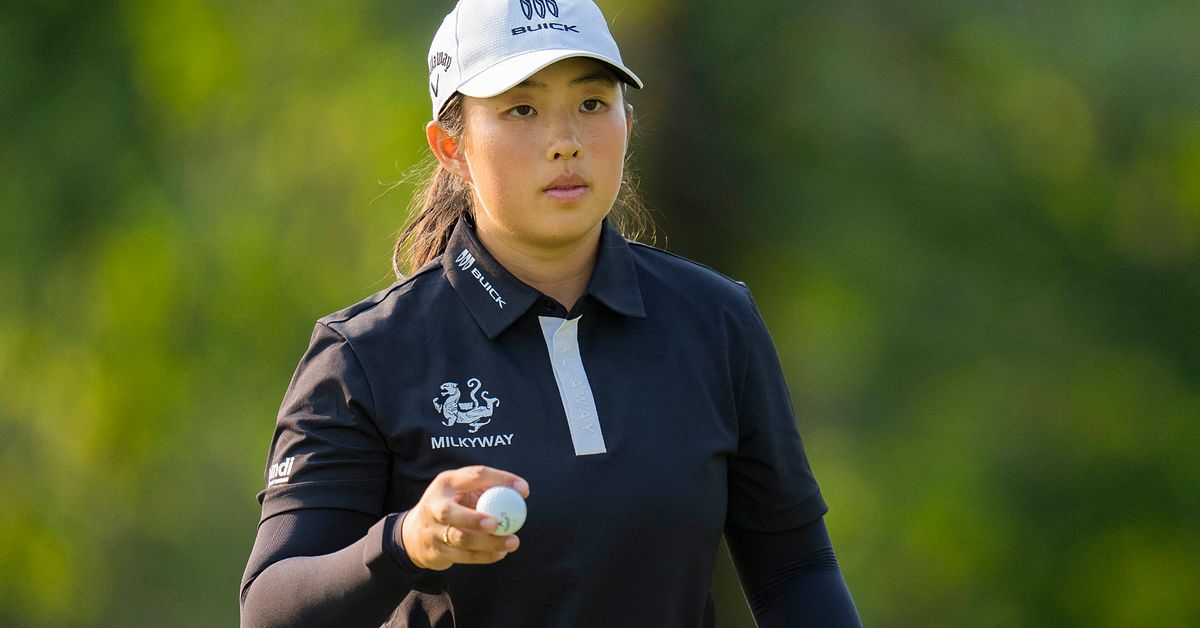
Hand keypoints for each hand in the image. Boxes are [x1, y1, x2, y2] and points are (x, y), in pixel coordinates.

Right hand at [400, 465, 529, 570]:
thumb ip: (485, 490)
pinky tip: (500, 553)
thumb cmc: (451, 506)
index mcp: (446, 482)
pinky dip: (485, 556)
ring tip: (513, 542)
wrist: (414, 534)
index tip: (524, 489)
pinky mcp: (436, 552)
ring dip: (488, 542)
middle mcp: (435, 505)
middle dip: (474, 518)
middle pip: (450, 512)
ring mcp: (433, 530)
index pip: (475, 475)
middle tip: (497, 523)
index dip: (501, 480)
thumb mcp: (461, 490)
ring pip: (460, 538)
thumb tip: (519, 493)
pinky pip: (464, 556)